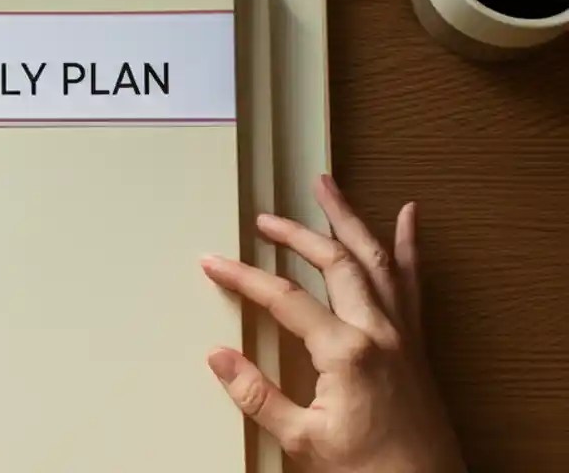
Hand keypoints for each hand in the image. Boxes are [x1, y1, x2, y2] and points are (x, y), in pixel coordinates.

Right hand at [201, 176, 465, 472]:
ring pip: (377, 260)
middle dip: (297, 234)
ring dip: (351, 220)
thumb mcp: (301, 439)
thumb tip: (218, 358)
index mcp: (347, 352)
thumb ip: (258, 395)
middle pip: (335, 262)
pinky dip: (410, 247)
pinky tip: (409, 217)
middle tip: (266, 218)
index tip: (214, 263)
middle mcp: (380, 332)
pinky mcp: (417, 345)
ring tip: (329, 187)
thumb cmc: (369, 472)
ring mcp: (404, 335)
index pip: (285, 299)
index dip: (244, 277)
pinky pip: (414, 284)